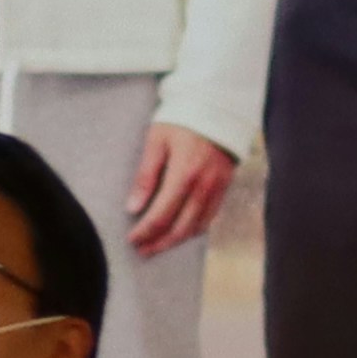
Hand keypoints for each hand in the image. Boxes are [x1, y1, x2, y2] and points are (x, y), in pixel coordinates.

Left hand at [122, 122, 237, 256]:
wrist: (218, 106)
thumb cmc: (182, 119)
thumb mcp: (157, 141)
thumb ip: (145, 176)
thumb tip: (133, 208)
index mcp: (184, 174)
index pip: (161, 215)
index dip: (145, 232)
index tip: (132, 239)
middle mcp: (203, 186)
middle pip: (180, 228)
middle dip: (159, 243)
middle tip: (142, 251)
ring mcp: (217, 188)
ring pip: (196, 227)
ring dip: (176, 241)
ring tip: (158, 245)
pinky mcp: (224, 187)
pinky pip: (209, 217)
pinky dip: (194, 229)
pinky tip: (181, 231)